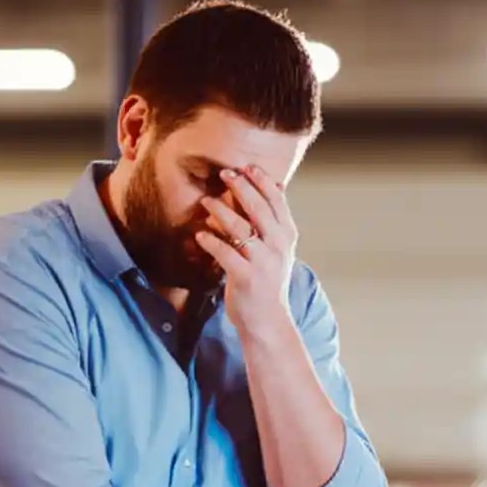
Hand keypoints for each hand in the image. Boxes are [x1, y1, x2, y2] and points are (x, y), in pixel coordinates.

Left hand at [194, 165, 297, 338]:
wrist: (267, 320)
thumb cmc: (268, 282)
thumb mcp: (278, 250)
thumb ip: (274, 222)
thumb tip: (277, 186)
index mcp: (287, 237)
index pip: (277, 201)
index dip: (262, 181)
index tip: (247, 167)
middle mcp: (278, 246)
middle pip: (259, 208)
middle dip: (241, 187)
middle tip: (224, 173)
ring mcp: (263, 262)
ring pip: (240, 228)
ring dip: (220, 211)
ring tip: (205, 201)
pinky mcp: (245, 277)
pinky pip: (225, 253)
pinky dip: (210, 241)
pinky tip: (199, 234)